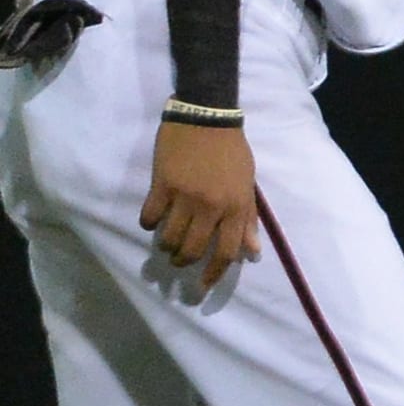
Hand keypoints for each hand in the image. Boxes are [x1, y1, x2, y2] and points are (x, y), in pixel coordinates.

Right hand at [141, 121, 260, 289]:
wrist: (207, 118)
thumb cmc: (232, 152)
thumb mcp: (247, 185)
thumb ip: (248, 219)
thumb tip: (253, 251)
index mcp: (236, 207)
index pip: (226, 252)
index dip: (213, 274)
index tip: (202, 287)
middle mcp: (211, 206)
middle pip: (193, 249)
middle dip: (183, 262)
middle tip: (178, 262)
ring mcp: (185, 196)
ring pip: (169, 237)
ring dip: (166, 246)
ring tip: (167, 242)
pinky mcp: (161, 185)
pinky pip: (150, 216)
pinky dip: (149, 223)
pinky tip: (153, 220)